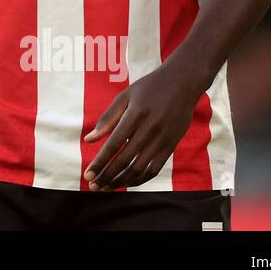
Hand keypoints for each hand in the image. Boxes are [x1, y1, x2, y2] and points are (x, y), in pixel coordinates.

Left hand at [82, 64, 204, 190]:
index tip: (87, 174)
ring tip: (107, 187)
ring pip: (140, 168)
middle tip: (93, 186)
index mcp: (135, 115)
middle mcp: (150, 129)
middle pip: (125, 160)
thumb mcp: (125, 96)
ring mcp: (163, 139)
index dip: (100, 162)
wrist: (183, 82)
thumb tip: (88, 140)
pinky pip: (155, 168)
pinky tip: (127, 182)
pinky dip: (140, 179)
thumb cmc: (149, 88)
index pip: (113, 145)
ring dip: (121, 181)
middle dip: (107, 176)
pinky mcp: (172, 145)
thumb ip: (107, 119)